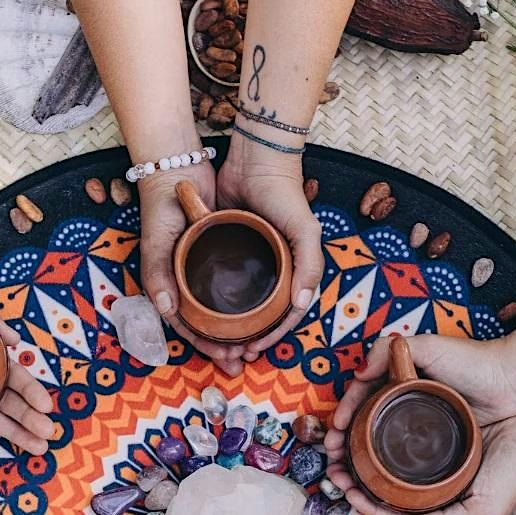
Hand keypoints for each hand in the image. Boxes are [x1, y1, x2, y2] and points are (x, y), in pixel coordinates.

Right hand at [137, 165, 250, 375]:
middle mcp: (187, 282)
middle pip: (207, 324)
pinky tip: (262, 311)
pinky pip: (233, 285)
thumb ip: (157, 276)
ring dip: (237, 329)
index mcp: (170, 286)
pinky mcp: (222, 253)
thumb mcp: (156, 243)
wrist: (178, 167)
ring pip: (222, 310)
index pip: (188, 327)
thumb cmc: (161, 208)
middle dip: (225, 346)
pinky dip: (245, 302)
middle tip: (245, 360)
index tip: (228, 358)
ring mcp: (205, 269)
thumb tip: (168, 312)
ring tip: (255, 344)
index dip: (207, 346)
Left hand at [216, 140, 322, 362]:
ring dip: (233, 326)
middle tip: (235, 355)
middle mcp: (275, 270)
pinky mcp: (227, 249)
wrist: (257, 159)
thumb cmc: (286, 195)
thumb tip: (301, 306)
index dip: (274, 336)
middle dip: (252, 338)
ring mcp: (251, 261)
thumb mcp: (306, 230)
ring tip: (221, 343)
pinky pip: (223, 280)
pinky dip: (217, 300)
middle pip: (264, 314)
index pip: (287, 314)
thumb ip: (309, 266)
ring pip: (243, 303)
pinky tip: (206, 314)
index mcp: (295, 270)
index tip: (254, 350)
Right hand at [325, 335, 515, 455]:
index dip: (344, 411)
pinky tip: (373, 476)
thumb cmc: (472, 361)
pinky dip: (382, 465)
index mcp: (398, 379)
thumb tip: (358, 373)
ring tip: (344, 472)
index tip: (336, 430)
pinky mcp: (434, 441)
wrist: (510, 382)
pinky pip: (402, 454)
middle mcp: (404, 400)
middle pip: (363, 421)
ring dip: (356, 457)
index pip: (361, 395)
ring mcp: (418, 422)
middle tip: (333, 456)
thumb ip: (389, 349)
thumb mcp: (427, 345)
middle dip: (343, 440)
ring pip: (378, 441)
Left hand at [325, 408, 515, 514]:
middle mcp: (426, 481)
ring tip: (338, 444)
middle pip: (378, 482)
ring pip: (381, 457)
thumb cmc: (513, 479)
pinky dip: (375, 428)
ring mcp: (427, 456)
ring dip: (356, 452)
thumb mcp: (482, 510)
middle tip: (331, 465)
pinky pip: (396, 431)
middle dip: (351, 476)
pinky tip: (360, 422)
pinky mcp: (432, 427)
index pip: (388, 509)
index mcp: (433, 503)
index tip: (344, 489)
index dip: (363, 503)